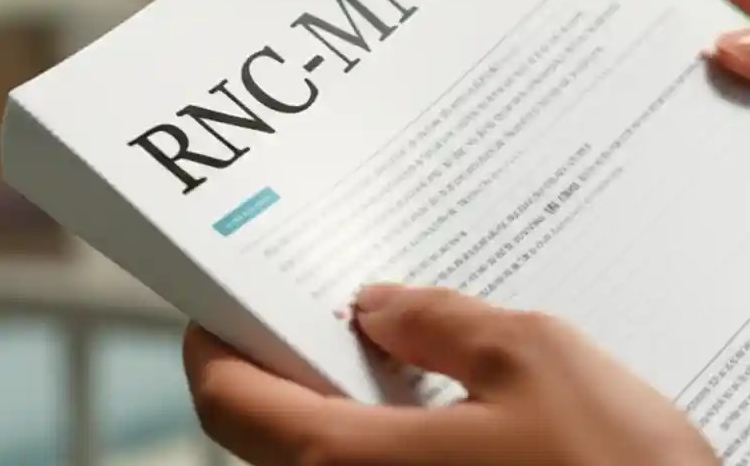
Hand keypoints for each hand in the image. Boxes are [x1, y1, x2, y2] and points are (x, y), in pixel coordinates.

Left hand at [184, 286, 716, 465]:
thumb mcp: (531, 354)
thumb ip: (441, 322)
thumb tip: (382, 308)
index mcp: (354, 464)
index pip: (231, 400)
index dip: (218, 339)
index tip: (225, 300)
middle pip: (275, 432)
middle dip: (297, 358)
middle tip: (335, 303)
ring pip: (335, 458)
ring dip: (355, 397)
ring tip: (409, 339)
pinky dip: (399, 432)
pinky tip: (453, 397)